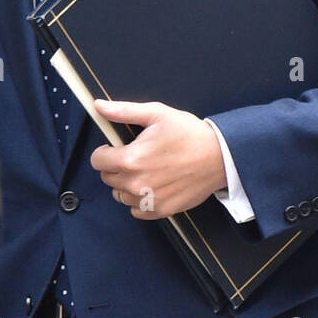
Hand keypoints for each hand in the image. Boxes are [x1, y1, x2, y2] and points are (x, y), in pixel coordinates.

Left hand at [89, 99, 226, 218]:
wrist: (220, 156)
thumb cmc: (189, 133)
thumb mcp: (157, 114)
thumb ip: (124, 111)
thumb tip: (98, 106)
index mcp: (130, 159)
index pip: (97, 161)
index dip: (106, 151)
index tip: (117, 147)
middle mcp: (136, 184)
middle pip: (107, 178)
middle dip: (116, 166)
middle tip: (137, 156)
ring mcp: (148, 200)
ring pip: (120, 195)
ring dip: (126, 184)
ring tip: (147, 170)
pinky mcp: (160, 211)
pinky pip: (135, 210)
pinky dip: (139, 200)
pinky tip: (153, 185)